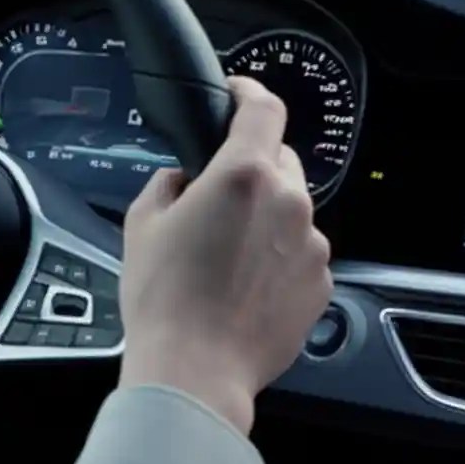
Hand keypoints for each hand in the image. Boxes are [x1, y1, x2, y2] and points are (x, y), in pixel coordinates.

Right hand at [118, 77, 332, 433]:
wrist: (195, 371)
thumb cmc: (165, 301)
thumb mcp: (143, 223)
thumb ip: (169, 183)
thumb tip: (184, 178)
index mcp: (243, 175)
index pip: (263, 107)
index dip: (249, 91)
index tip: (238, 94)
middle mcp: (288, 201)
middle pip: (279, 159)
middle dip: (250, 168)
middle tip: (216, 199)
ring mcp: (311, 243)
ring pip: (291, 208)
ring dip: (265, 216)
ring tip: (226, 255)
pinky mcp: (321, 281)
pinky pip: (301, 251)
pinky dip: (279, 256)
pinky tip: (245, 283)